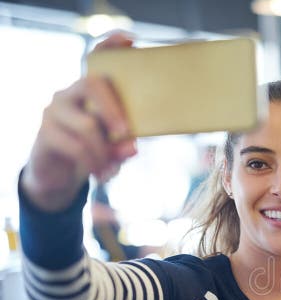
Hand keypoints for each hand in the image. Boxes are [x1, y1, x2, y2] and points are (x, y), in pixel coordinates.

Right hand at [23, 33, 136, 211]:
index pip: (96, 59)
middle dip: (114, 111)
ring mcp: (55, 110)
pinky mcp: (46, 132)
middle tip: (127, 137)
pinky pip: (76, 146)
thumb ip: (123, 146)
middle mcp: (70, 93)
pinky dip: (95, 164)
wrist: (57, 175)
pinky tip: (102, 175)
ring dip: (106, 152)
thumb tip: (131, 147)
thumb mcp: (112, 149)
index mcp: (90, 92)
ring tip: (112, 170)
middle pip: (92, 85)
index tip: (130, 39)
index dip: (111, 45)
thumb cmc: (92, 152)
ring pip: (87, 125)